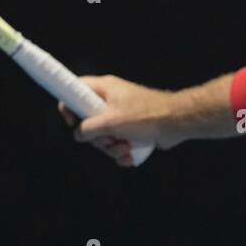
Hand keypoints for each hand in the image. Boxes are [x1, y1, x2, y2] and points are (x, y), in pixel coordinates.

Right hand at [58, 75, 187, 165]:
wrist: (176, 123)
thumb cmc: (145, 116)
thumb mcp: (110, 121)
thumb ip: (88, 128)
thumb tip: (79, 135)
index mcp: (105, 89)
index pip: (75, 89)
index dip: (68, 105)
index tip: (71, 122)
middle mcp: (111, 101)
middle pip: (88, 122)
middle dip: (97, 138)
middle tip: (108, 140)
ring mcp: (121, 116)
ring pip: (103, 137)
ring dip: (111, 148)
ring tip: (125, 148)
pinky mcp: (131, 130)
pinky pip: (116, 144)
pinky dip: (121, 153)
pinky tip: (130, 156)